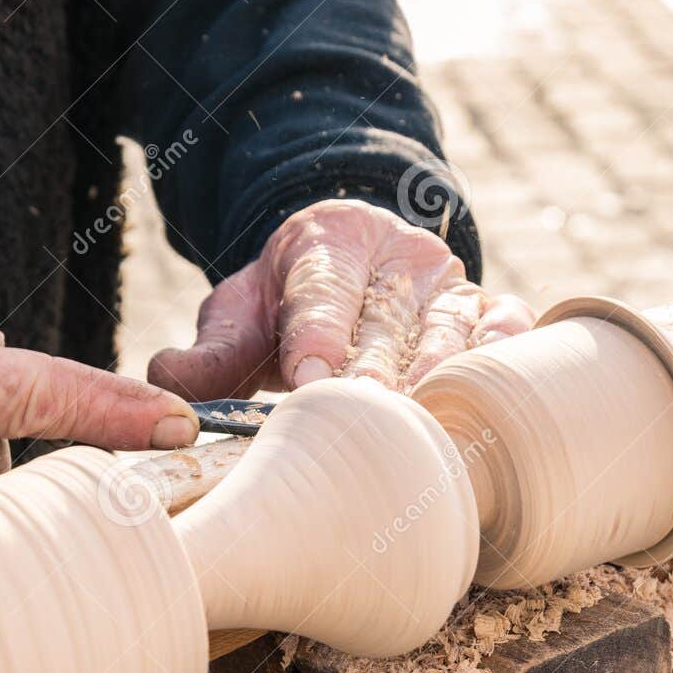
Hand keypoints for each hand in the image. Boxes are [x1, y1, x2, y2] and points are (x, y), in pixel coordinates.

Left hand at [149, 200, 533, 398]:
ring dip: (438, 379)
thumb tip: (166, 377)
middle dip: (375, 373)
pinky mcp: (486, 307)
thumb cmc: (288, 303)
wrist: (352, 264)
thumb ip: (210, 348)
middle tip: (364, 420)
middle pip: (386, 320)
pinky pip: (506, 325)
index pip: (322, 289)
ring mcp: (447, 284)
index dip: (316, 334)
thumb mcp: (241, 311)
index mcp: (328, 242)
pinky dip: (504, 356)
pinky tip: (492, 394)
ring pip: (449, 330)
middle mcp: (395, 258)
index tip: (309, 379)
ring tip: (425, 430)